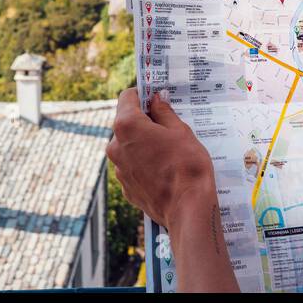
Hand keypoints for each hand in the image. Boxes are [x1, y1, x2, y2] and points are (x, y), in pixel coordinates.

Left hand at [108, 88, 215, 229]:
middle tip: (169, 125)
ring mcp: (118, 168)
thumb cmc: (186, 164)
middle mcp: (115, 146)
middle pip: (127, 122)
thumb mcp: (180, 130)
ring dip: (144, 143)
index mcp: (127, 126)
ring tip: (170, 150)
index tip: (156, 97)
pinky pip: (133, 165)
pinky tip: (165, 169)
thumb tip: (156, 100)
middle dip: (145, 120)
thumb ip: (164, 112)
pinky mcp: (125, 186)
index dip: (143, 94)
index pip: (127, 97)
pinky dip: (145, 162)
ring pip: (130, 146)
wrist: (187, 208)